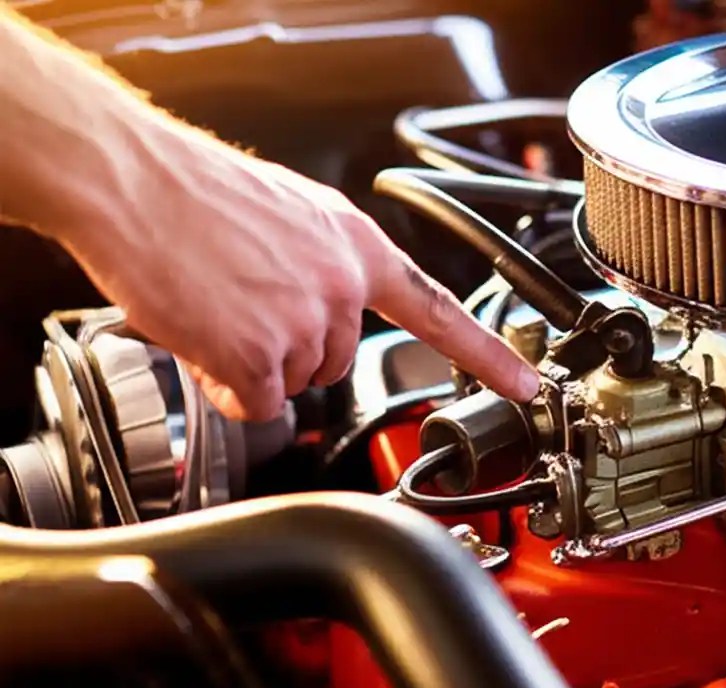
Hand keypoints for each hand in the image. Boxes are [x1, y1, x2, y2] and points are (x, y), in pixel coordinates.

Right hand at [59, 130, 539, 420]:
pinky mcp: (259, 356)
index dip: (488, 354)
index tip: (526, 383)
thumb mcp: (292, 212)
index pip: (439, 310)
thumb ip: (326, 263)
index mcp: (357, 246)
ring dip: (256, 364)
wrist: (134, 182)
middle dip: (293, 350)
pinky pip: (257, 402)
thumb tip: (325, 307)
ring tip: (219, 309)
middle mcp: (343, 285)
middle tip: (243, 306)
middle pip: (338, 360)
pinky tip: (207, 341)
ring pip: (295, 383)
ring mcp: (305, 322)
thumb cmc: (197, 192)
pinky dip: (229, 387)